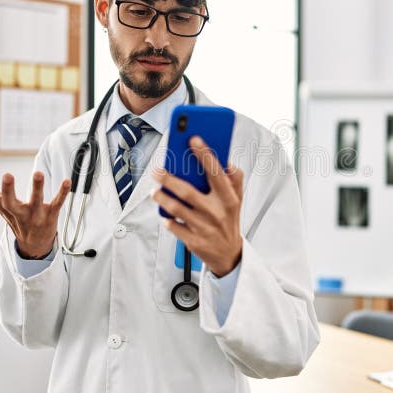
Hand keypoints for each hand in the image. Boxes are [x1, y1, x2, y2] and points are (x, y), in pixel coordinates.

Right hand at [0, 172, 70, 257]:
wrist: (36, 246)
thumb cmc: (19, 221)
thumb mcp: (3, 208)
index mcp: (8, 210)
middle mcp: (20, 214)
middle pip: (11, 204)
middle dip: (8, 190)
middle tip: (7, 175)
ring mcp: (36, 216)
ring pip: (36, 201)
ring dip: (37, 187)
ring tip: (38, 173)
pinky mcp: (51, 215)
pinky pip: (58, 203)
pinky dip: (63, 193)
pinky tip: (67, 182)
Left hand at [151, 136, 243, 276]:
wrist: (229, 254)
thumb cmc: (229, 219)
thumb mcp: (237, 198)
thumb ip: (234, 178)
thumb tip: (226, 159)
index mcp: (228, 198)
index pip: (216, 172)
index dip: (205, 154)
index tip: (193, 138)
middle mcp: (216, 212)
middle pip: (188, 191)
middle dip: (169, 179)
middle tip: (157, 170)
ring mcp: (204, 228)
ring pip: (176, 209)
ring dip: (162, 198)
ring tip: (154, 190)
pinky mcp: (193, 241)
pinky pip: (173, 226)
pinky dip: (166, 218)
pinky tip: (163, 212)